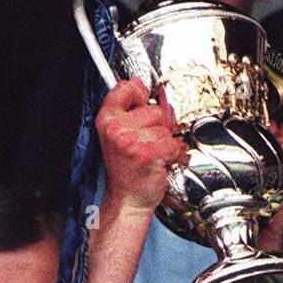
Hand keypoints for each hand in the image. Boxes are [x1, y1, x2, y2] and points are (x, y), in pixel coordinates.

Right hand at [95, 78, 182, 212]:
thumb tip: (138, 83)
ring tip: (156, 155)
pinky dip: (175, 154)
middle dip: (160, 126)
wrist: (128, 200)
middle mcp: (116, 128)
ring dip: (168, 142)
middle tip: (150, 142)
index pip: (126, 87)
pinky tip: (164, 162)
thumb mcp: (119, 134)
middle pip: (155, 109)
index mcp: (107, 119)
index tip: (143, 104)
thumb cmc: (127, 169)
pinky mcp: (148, 154)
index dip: (141, 93)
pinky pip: (174, 144)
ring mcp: (131, 141)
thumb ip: (128, 108)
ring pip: (167, 128)